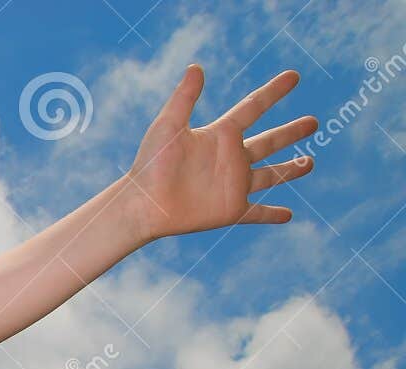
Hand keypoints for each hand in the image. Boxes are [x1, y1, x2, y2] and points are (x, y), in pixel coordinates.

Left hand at [125, 64, 316, 241]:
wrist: (142, 204)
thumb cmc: (150, 163)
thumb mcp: (168, 125)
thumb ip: (184, 97)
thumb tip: (196, 66)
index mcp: (220, 135)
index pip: (254, 107)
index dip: (274, 91)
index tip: (294, 77)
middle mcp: (231, 158)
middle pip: (269, 142)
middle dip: (291, 133)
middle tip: (313, 123)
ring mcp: (233, 185)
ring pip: (270, 175)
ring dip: (291, 169)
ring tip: (310, 162)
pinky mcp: (230, 210)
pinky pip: (257, 213)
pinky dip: (273, 214)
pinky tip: (288, 215)